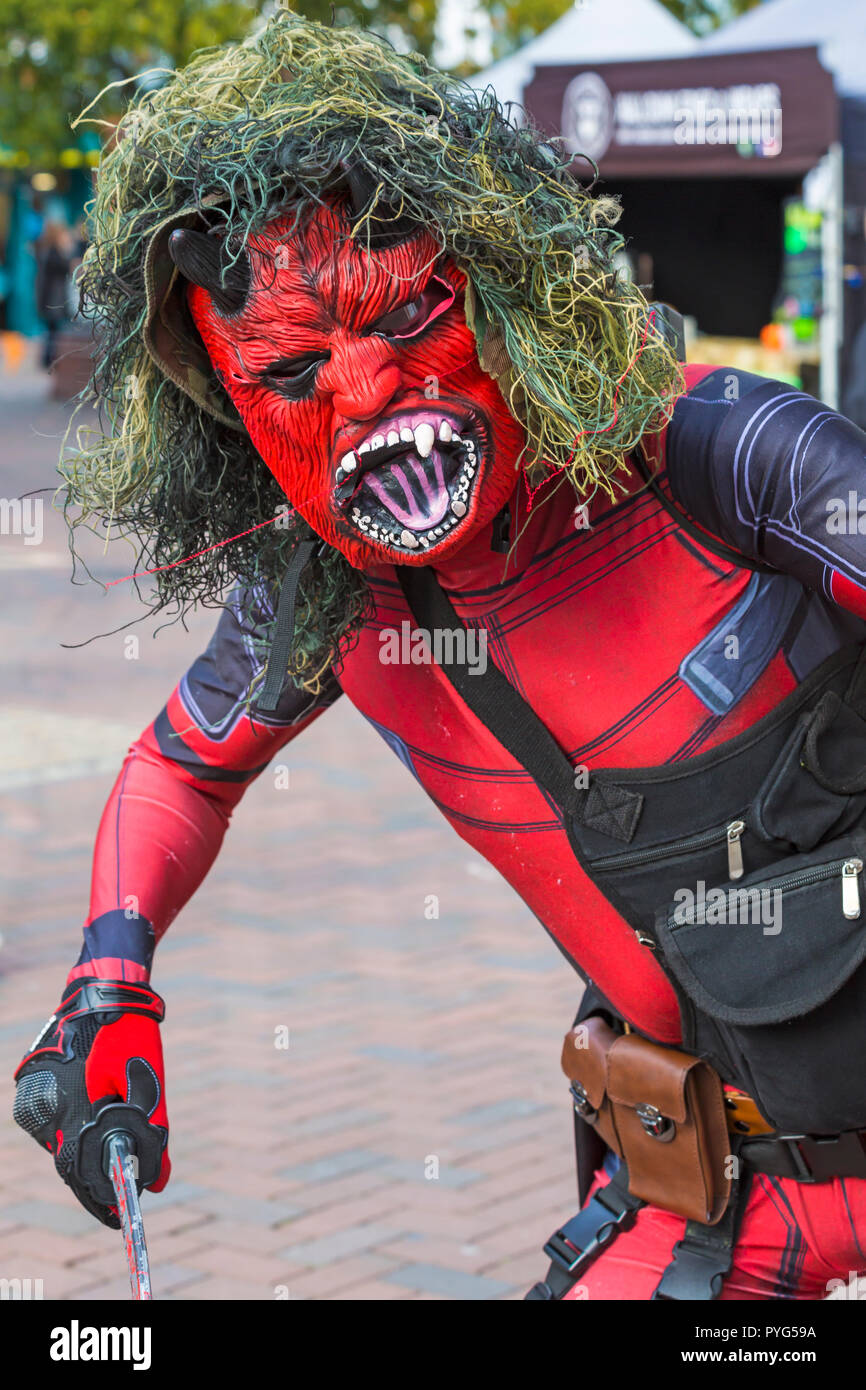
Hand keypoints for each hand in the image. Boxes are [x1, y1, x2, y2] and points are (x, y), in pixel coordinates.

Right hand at [13, 978, 169, 1226]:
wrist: (104, 992)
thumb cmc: (132, 1037)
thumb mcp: (152, 1087)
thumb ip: (153, 1137)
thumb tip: (155, 1184)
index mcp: (70, 1108)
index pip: (80, 1169)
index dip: (99, 1197)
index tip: (117, 1215)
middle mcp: (44, 1106)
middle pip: (68, 1158)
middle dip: (92, 1179)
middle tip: (113, 1199)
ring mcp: (34, 1094)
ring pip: (60, 1140)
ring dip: (83, 1152)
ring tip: (106, 1168)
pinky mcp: (33, 1084)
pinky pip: (54, 1120)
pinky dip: (74, 1130)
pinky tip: (92, 1134)